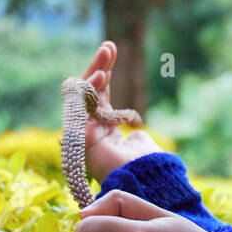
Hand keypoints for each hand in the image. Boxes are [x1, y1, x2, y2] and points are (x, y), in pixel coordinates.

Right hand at [81, 40, 163, 181]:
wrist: (151, 185)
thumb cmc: (149, 169)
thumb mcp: (141, 144)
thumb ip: (133, 136)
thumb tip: (133, 134)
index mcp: (104, 131)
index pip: (98, 95)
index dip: (103, 72)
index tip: (112, 49)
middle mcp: (90, 131)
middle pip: (87, 93)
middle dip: (98, 66)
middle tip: (109, 46)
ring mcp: (84, 136)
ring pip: (82, 97)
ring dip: (94, 73)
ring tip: (106, 54)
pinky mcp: (83, 140)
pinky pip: (81, 108)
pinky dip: (89, 90)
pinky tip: (100, 73)